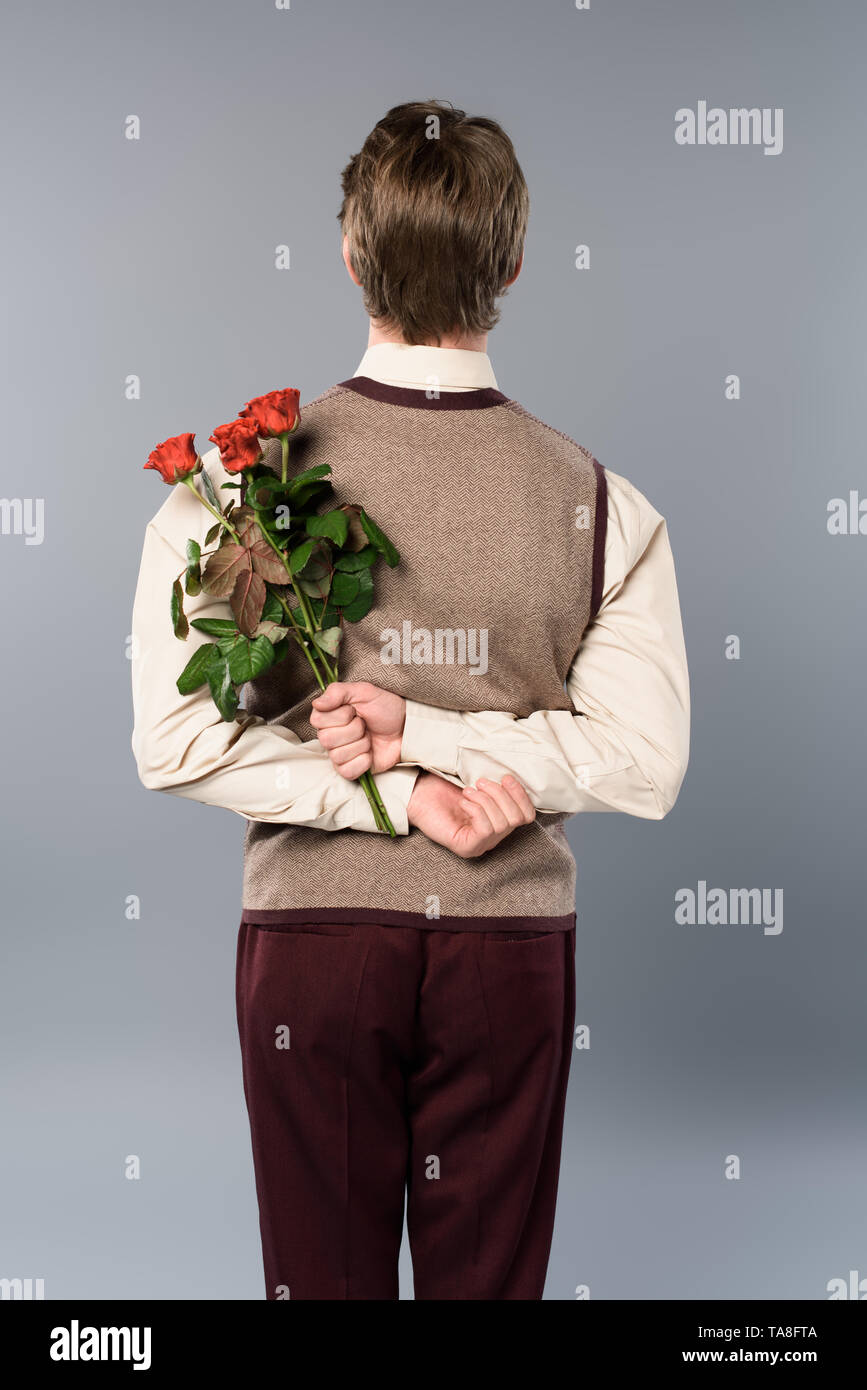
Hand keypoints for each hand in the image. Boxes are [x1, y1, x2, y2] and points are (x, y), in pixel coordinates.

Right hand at [310, 681, 405, 777]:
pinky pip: (347, 771)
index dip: (340, 716)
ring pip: (338, 755)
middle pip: (327, 739)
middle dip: (354, 730)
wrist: (406, 727)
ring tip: (370, 737)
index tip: (355, 710)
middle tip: (365, 724)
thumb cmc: (385, 708)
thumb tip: (317, 703)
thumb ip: (337, 692)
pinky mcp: (350, 769)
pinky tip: (370, 753)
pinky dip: (363, 761)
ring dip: (361, 744)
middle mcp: (330, 736)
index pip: (317, 720)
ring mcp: (339, 754)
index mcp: (329, 716)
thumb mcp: (364, 691)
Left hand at [406, 771, 535, 858]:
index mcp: (500, 821)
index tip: (505, 777)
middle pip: (517, 819)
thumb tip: (515, 779)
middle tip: (480, 782)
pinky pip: (485, 829)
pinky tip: (463, 802)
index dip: (520, 795)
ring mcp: (480, 844)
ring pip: (502, 824)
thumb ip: (499, 785)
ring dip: (485, 800)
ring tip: (468, 791)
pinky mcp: (466, 847)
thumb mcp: (479, 783)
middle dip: (500, 795)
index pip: (528, 816)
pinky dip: (477, 810)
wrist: (417, 792)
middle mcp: (493, 837)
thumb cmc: (445, 786)